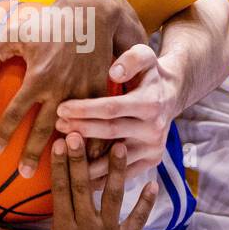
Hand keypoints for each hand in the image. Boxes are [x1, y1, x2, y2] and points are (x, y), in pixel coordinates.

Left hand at [0, 0, 146, 176]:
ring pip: (74, 128)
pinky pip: (97, 120)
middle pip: (43, 129)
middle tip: (23, 175)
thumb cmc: (49, 23)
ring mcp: (83, 91)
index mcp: (38, 77)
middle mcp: (60, 88)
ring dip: (69, 151)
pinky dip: (94, 138)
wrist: (90, 15)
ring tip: (64, 171)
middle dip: (32, 154)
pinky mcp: (100, 90)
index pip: (16, 112)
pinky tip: (91, 156)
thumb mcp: (16, 32)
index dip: (3, 133)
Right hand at [0, 137, 156, 229]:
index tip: (60, 143)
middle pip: (84, 186)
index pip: (61, 191)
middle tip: (81, 133)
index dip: (60, 165)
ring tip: (119, 146)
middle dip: (82, 158)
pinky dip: (146, 203)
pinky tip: (153, 183)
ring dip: (116, 170)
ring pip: (114, 197)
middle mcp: (88, 229)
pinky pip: (138, 220)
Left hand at [54, 44, 172, 179]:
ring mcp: (153, 149)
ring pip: (113, 158)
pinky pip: (121, 172)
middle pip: (110, 132)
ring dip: (86, 157)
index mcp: (151, 104)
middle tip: (56, 125)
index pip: (112, 108)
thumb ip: (131, 59)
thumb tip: (114, 72)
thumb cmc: (149, 73)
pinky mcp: (151, 162)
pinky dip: (99, 174)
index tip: (61, 108)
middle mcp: (155, 129)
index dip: (85, 109)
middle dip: (80, 129)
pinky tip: (77, 169)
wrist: (172, 95)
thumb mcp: (145, 55)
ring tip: (61, 149)